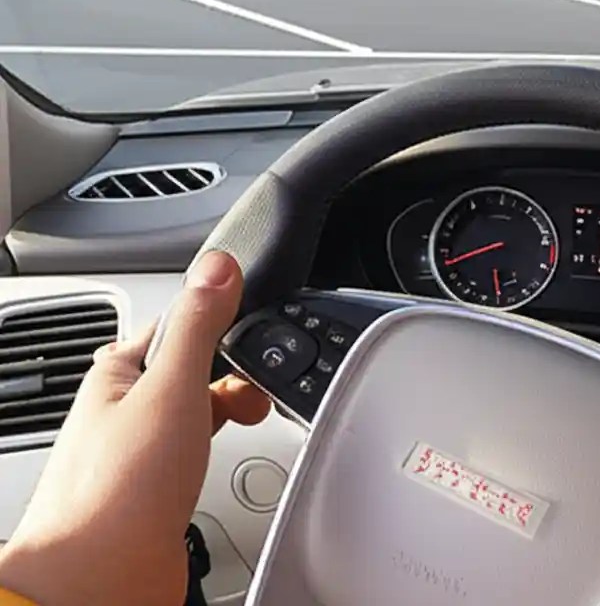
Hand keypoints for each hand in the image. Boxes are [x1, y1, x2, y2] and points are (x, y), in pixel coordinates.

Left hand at [0, 252, 270, 605]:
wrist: (99, 582)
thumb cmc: (116, 492)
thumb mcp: (170, 387)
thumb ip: (198, 324)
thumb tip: (219, 266)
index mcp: (118, 375)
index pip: (177, 324)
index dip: (222, 322)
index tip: (258, 328)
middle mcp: (126, 412)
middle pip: (193, 368)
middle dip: (233, 372)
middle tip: (258, 386)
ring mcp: (142, 455)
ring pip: (198, 413)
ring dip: (228, 411)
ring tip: (250, 418)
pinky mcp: (160, 493)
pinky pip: (199, 455)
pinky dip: (220, 452)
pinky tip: (226, 462)